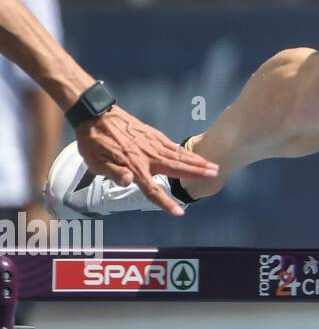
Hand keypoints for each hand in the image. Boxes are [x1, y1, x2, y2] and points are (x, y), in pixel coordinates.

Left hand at [74, 107, 219, 216]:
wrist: (97, 115)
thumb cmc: (94, 143)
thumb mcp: (96, 163)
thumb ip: (114, 173)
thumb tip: (129, 182)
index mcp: (135, 166)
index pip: (153, 190)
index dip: (166, 202)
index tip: (179, 212)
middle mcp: (149, 156)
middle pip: (177, 167)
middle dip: (197, 172)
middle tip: (215, 174)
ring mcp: (153, 144)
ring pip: (179, 155)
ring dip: (197, 161)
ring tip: (212, 165)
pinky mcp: (154, 135)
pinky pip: (173, 146)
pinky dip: (185, 152)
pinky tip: (193, 155)